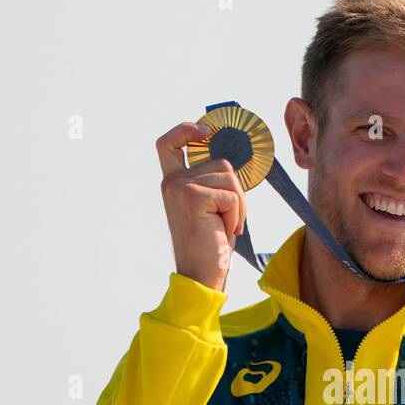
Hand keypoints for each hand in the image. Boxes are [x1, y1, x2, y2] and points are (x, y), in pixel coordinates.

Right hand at [155, 122, 247, 291]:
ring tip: (223, 225)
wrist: (200, 274)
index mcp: (173, 182)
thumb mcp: (208, 206)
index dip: (185, 130)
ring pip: (229, 177)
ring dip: (237, 204)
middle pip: (221, 163)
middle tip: (227, 219)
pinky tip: (224, 230)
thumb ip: (211, 182)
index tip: (206, 130)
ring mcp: (180, 187)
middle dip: (235, 191)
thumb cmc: (210, 243)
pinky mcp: (193, 197)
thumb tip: (229, 160)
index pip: (167, 144)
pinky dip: (236, 214)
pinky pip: (231, 195)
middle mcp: (172, 182)